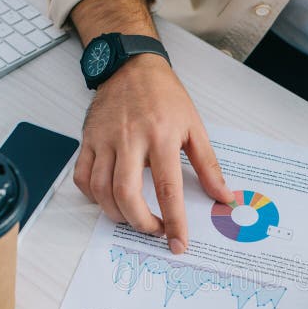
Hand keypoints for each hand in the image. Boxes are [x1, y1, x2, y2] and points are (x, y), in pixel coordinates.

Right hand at [73, 54, 233, 252]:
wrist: (132, 66)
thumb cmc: (165, 96)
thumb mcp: (194, 127)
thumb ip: (209, 166)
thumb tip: (224, 197)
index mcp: (161, 137)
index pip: (167, 189)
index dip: (174, 221)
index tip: (178, 243)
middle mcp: (130, 140)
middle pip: (127, 195)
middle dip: (141, 223)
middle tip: (155, 231)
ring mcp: (104, 140)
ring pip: (101, 190)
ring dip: (117, 214)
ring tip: (135, 218)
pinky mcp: (88, 140)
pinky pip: (83, 177)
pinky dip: (93, 197)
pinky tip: (109, 200)